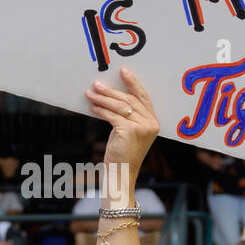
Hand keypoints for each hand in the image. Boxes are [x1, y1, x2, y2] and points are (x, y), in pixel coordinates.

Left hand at [84, 67, 158, 191]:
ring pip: (119, 106)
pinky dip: (100, 109)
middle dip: (111, 90)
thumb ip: (127, 116)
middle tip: (97, 84)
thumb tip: (111, 96)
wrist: (121, 173)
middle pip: (129, 100)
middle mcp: (151, 123)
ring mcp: (141, 127)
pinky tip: (92, 106)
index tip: (123, 71)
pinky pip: (112, 115)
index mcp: (154, 122)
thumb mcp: (129, 132)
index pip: (143, 97)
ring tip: (90, 93)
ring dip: (102, 98)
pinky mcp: (129, 131)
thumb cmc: (123, 153)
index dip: (133, 83)